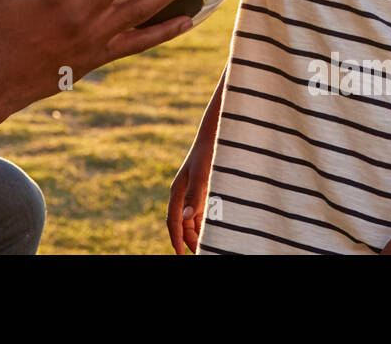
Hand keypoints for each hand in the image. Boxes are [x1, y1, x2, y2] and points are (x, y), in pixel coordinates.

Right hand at [167, 136, 215, 253]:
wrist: (217, 134)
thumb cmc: (209, 152)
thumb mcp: (203, 173)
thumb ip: (195, 195)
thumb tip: (187, 216)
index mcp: (177, 191)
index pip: (173, 221)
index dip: (176, 239)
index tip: (179, 255)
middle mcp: (183, 194)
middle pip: (183, 225)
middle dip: (189, 241)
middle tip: (201, 254)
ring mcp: (193, 194)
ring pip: (193, 221)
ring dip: (198, 235)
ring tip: (209, 248)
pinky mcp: (203, 192)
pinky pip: (202, 215)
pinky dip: (206, 226)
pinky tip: (216, 234)